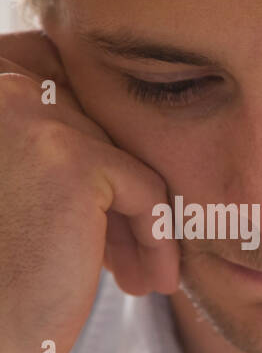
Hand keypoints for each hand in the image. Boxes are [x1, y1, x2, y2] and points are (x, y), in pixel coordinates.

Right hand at [0, 30, 175, 352]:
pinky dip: (155, 239)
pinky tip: (148, 283)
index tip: (95, 205)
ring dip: (137, 218)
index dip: (86, 135)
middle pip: (96, 116)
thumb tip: (128, 114)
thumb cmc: (1, 273)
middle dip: (114, 185)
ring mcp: (28, 116)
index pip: (55, 69)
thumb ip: (52, 138)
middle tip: (117, 253)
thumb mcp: (20, 185)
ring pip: (124, 157)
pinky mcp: (73, 161)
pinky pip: (148, 189)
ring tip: (133, 272)